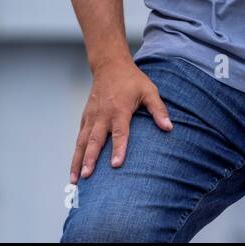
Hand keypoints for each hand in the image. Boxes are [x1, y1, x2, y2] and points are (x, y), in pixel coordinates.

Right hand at [69, 56, 172, 182]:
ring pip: (82, 142)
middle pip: (95, 140)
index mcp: (120, 110)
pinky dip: (76, 153)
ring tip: (75, 179)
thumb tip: (169, 127)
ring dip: (77, 161)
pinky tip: (74, 167)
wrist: (110, 66)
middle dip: (90, 160)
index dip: (118, 148)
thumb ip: (158, 109)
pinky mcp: (85, 117)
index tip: (116, 165)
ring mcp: (92, 117)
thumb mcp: (149, 91)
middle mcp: (103, 115)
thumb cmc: (132, 80)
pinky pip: (79, 137)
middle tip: (86, 177)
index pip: (119, 132)